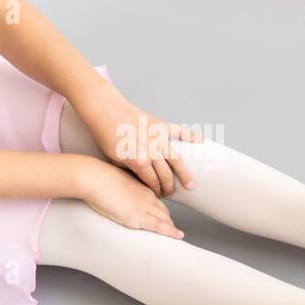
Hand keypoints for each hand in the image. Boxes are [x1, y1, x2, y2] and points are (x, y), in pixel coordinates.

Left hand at [75, 84, 201, 195]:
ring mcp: (158, 138)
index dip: (156, 191)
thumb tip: (141, 176)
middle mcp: (152, 152)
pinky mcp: (160, 126)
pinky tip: (200, 141)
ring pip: (177, 160)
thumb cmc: (104, 134)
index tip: (158, 195)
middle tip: (171, 192)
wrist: (104, 109)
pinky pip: (179, 131)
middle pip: (166, 175)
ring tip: (191, 184)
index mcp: (138, 162)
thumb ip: (130, 168)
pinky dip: (191, 135)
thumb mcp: (113, 158)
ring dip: (185, 174)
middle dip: (169, 187)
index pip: (152, 182)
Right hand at [76, 157, 184, 238]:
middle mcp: (147, 198)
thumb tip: (119, 195)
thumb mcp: (117, 182)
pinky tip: (178, 236)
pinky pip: (159, 227)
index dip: (162, 212)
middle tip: (173, 230)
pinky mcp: (137, 217)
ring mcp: (144, 208)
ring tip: (177, 235)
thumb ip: (123, 190)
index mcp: (142, 189)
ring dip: (171, 228)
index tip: (164, 218)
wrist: (93, 177)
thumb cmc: (98, 178)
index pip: (157, 203)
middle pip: (164, 212)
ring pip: (165, 219)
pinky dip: (171, 232)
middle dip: (168, 221)